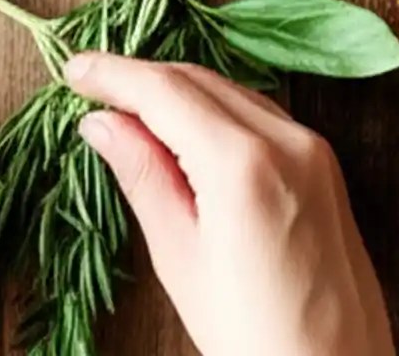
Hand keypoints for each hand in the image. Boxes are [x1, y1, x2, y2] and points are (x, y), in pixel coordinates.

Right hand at [66, 53, 394, 355]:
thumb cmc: (255, 338)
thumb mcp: (181, 257)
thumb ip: (144, 176)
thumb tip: (103, 124)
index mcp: (245, 165)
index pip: (166, 91)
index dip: (113, 74)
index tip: (74, 70)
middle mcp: (288, 142)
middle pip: (199, 80)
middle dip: (142, 76)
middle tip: (90, 84)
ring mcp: (313, 151)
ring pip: (231, 90)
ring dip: (177, 88)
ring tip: (128, 106)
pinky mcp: (325, 167)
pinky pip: (260, 114)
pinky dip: (214, 109)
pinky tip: (184, 128)